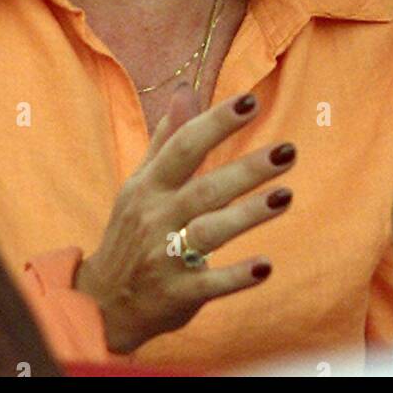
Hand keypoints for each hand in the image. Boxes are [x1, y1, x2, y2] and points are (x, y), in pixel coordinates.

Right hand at [74, 86, 294, 352]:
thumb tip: (186, 89)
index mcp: (149, 186)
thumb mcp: (140, 183)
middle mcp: (156, 218)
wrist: (104, 303)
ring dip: (248, 214)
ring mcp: (165, 258)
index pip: (184, 146)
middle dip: (247, 169)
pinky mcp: (178, 294)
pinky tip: (265, 267)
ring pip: (210, 231)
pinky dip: (237, 276)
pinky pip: (210, 284)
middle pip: (204, 188)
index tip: (251, 101)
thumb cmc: (132, 232)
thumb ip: (166, 137)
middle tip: (288, 150)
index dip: (217, 122)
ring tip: (286, 196)